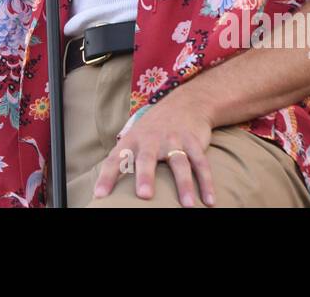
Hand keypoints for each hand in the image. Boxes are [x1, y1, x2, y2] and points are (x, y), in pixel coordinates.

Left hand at [92, 91, 216, 206]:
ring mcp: (173, 139)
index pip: (115, 160)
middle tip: (144, 195)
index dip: (107, 177)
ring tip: (187, 205)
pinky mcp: (193, 141)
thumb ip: (122, 159)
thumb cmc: (152, 129)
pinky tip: (210, 200)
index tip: (100, 195)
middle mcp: (151, 140)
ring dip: (184, 184)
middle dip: (145, 176)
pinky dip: (206, 182)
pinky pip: (201, 163)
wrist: (185, 103)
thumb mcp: (134, 138)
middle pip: (146, 158)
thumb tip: (104, 187)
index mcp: (132, 141)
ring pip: (179, 163)